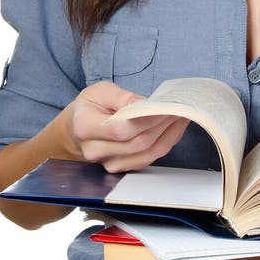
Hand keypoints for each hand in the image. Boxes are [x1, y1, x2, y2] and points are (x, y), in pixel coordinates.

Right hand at [67, 81, 188, 173]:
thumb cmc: (92, 105)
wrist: (78, 126)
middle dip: (162, 125)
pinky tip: (174, 127)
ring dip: (168, 134)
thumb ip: (122, 97)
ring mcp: (108, 163)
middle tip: (179, 107)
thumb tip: (145, 104)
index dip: (146, 120)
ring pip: (147, 154)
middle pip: (137, 143)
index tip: (165, 107)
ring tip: (181, 115)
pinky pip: (149, 159)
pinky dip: (166, 142)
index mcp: (84, 127)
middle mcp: (94, 150)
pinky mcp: (121, 168)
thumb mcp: (101, 91)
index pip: (121, 129)